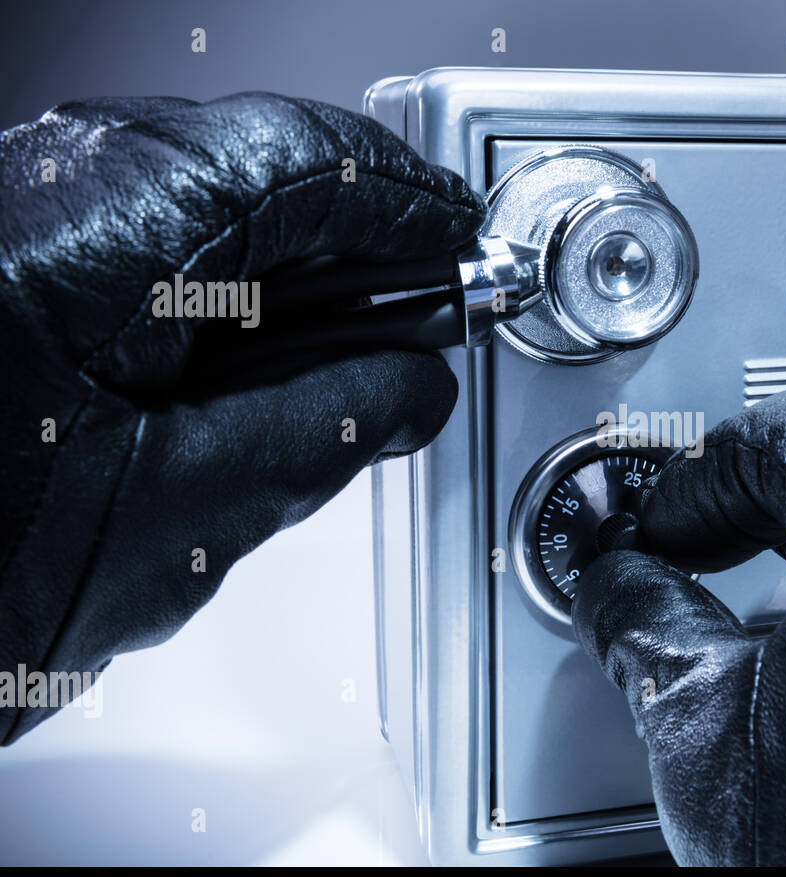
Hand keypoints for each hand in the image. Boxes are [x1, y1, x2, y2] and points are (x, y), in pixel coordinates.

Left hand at [0, 94, 483, 742]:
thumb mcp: (181, 519)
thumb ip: (326, 432)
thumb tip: (412, 384)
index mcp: (71, 253)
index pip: (286, 163)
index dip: (398, 198)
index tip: (456, 238)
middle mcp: (24, 206)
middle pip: (240, 168)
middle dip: (347, 239)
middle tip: (420, 305)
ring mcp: (6, 231)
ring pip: (191, 201)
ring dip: (285, 269)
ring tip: (344, 351)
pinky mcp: (5, 272)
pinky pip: (140, 240)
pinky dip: (217, 289)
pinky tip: (253, 357)